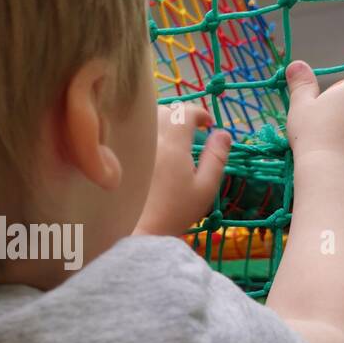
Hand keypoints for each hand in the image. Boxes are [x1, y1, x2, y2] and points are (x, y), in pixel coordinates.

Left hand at [134, 103, 231, 236]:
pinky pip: (132, 132)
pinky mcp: (120, 155)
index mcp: (173, 144)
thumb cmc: (175, 212)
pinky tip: (151, 146)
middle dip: (180, 115)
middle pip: (165, 111)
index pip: (185, 112)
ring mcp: (132, 146)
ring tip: (172, 136)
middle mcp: (150, 139)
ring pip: (146, 119)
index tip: (207, 123)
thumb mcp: (205, 188)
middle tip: (190, 129)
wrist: (139, 231)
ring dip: (162, 120)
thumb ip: (216, 158)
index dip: (199, 113)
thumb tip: (223, 133)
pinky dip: (145, 131)